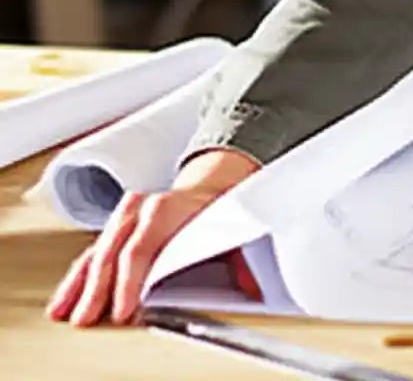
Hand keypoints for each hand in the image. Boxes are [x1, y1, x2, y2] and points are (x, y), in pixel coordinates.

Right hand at [46, 149, 259, 326]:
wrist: (210, 187)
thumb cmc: (217, 209)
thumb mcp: (231, 226)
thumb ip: (240, 255)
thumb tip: (253, 283)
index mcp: (166, 208)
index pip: (140, 249)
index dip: (129, 282)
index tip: (123, 310)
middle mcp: (139, 210)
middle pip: (111, 253)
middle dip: (98, 290)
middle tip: (90, 318)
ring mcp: (123, 218)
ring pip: (95, 254)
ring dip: (80, 287)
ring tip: (68, 312)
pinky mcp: (115, 230)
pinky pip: (91, 255)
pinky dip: (78, 279)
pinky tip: (66, 300)